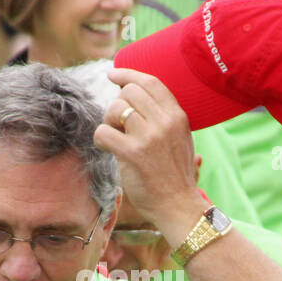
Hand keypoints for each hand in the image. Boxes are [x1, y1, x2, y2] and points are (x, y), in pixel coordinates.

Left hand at [94, 67, 202, 242]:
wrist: (179, 206)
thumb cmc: (175, 176)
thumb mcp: (181, 139)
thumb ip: (164, 117)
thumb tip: (136, 94)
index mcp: (177, 116)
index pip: (150, 82)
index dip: (128, 74)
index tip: (113, 75)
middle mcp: (165, 122)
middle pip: (129, 92)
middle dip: (117, 104)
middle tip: (118, 123)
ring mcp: (150, 137)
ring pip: (115, 109)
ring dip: (109, 122)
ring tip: (116, 138)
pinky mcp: (133, 154)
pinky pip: (103, 132)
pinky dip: (100, 139)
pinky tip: (108, 149)